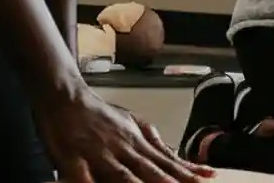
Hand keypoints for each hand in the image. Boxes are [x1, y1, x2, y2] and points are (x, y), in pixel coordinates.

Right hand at [38, 85, 216, 181]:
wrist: (65, 97)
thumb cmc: (98, 114)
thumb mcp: (130, 122)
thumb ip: (151, 139)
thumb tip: (174, 153)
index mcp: (135, 140)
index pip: (165, 159)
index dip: (186, 170)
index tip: (208, 177)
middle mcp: (121, 148)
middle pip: (150, 169)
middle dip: (171, 181)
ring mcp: (98, 154)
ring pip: (122, 175)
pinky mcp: (72, 160)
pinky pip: (83, 178)